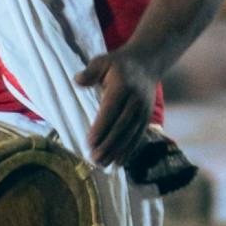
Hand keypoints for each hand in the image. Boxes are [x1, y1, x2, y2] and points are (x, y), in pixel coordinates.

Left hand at [77, 47, 154, 171]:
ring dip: (117, 151)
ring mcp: (143, 110)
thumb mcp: (103, 61)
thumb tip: (77, 80)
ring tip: (103, 164)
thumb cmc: (118, 64)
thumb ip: (90, 71)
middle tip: (94, 159)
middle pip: (121, 125)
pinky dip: (129, 150)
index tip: (90, 141)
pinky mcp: (146, 117)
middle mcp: (135, 99)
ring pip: (130, 134)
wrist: (147, 63)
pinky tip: (119, 162)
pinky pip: (138, 136)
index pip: (111, 109)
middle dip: (108, 144)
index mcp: (122, 85)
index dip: (101, 126)